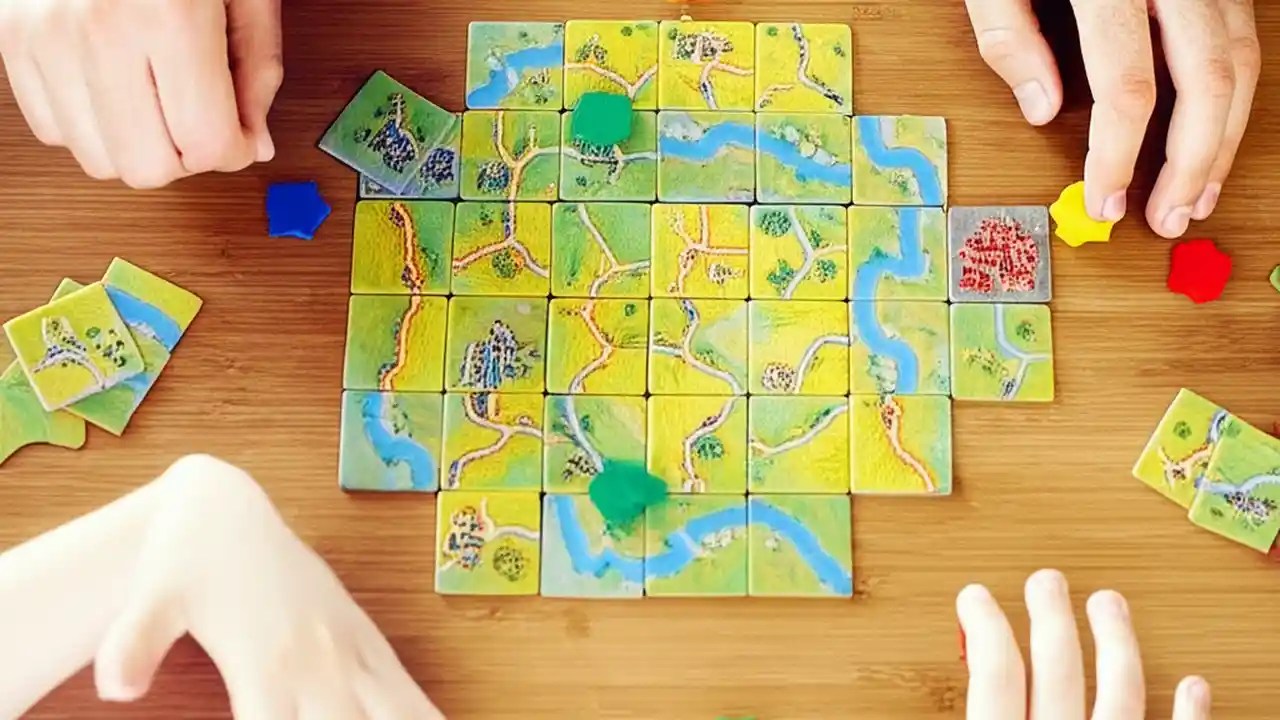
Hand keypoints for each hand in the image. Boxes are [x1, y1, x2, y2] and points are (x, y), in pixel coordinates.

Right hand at [0, 0, 282, 187]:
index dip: (235, 151)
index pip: (206, 145)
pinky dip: (92, 122)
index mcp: (168, 16)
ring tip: (157, 98)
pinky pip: (53, 129)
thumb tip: (253, 143)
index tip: (241, 133)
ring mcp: (43, 38)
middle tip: (199, 118)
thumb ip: (257, 70)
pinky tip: (115, 84)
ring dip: (137, 144)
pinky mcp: (10, 40)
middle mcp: (97, 33)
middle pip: (147, 168)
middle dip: (186, 156)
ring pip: (97, 159)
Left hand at [92, 455, 443, 718]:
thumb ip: (131, 643)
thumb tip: (115, 686)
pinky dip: (424, 717)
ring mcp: (348, 651)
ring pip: (396, 714)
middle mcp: (318, 664)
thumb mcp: (150, 600)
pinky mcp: (365, 639)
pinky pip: (407, 691)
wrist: (224, 511)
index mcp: (268, 665)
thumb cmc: (185, 560)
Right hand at [957, 569, 1209, 718]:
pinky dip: (1188, 711)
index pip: (995, 673)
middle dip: (1050, 616)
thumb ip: (966, 716)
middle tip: (1046, 581)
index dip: (983, 627)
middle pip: (1058, 668)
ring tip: (1109, 602)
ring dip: (1116, 641)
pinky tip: (1193, 685)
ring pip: (1121, 691)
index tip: (975, 598)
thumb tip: (917, 707)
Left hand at [964, 0, 1259, 238]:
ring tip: (1197, 194)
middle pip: (1208, 77)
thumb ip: (1008, 34)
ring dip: (1225, 136)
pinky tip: (1215, 137)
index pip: (1128, 82)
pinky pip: (1244, 35)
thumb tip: (1042, 110)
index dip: (1119, 152)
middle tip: (1169, 217)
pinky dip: (1235, 94)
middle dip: (1192, 159)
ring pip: (1243, 60)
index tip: (1105, 200)